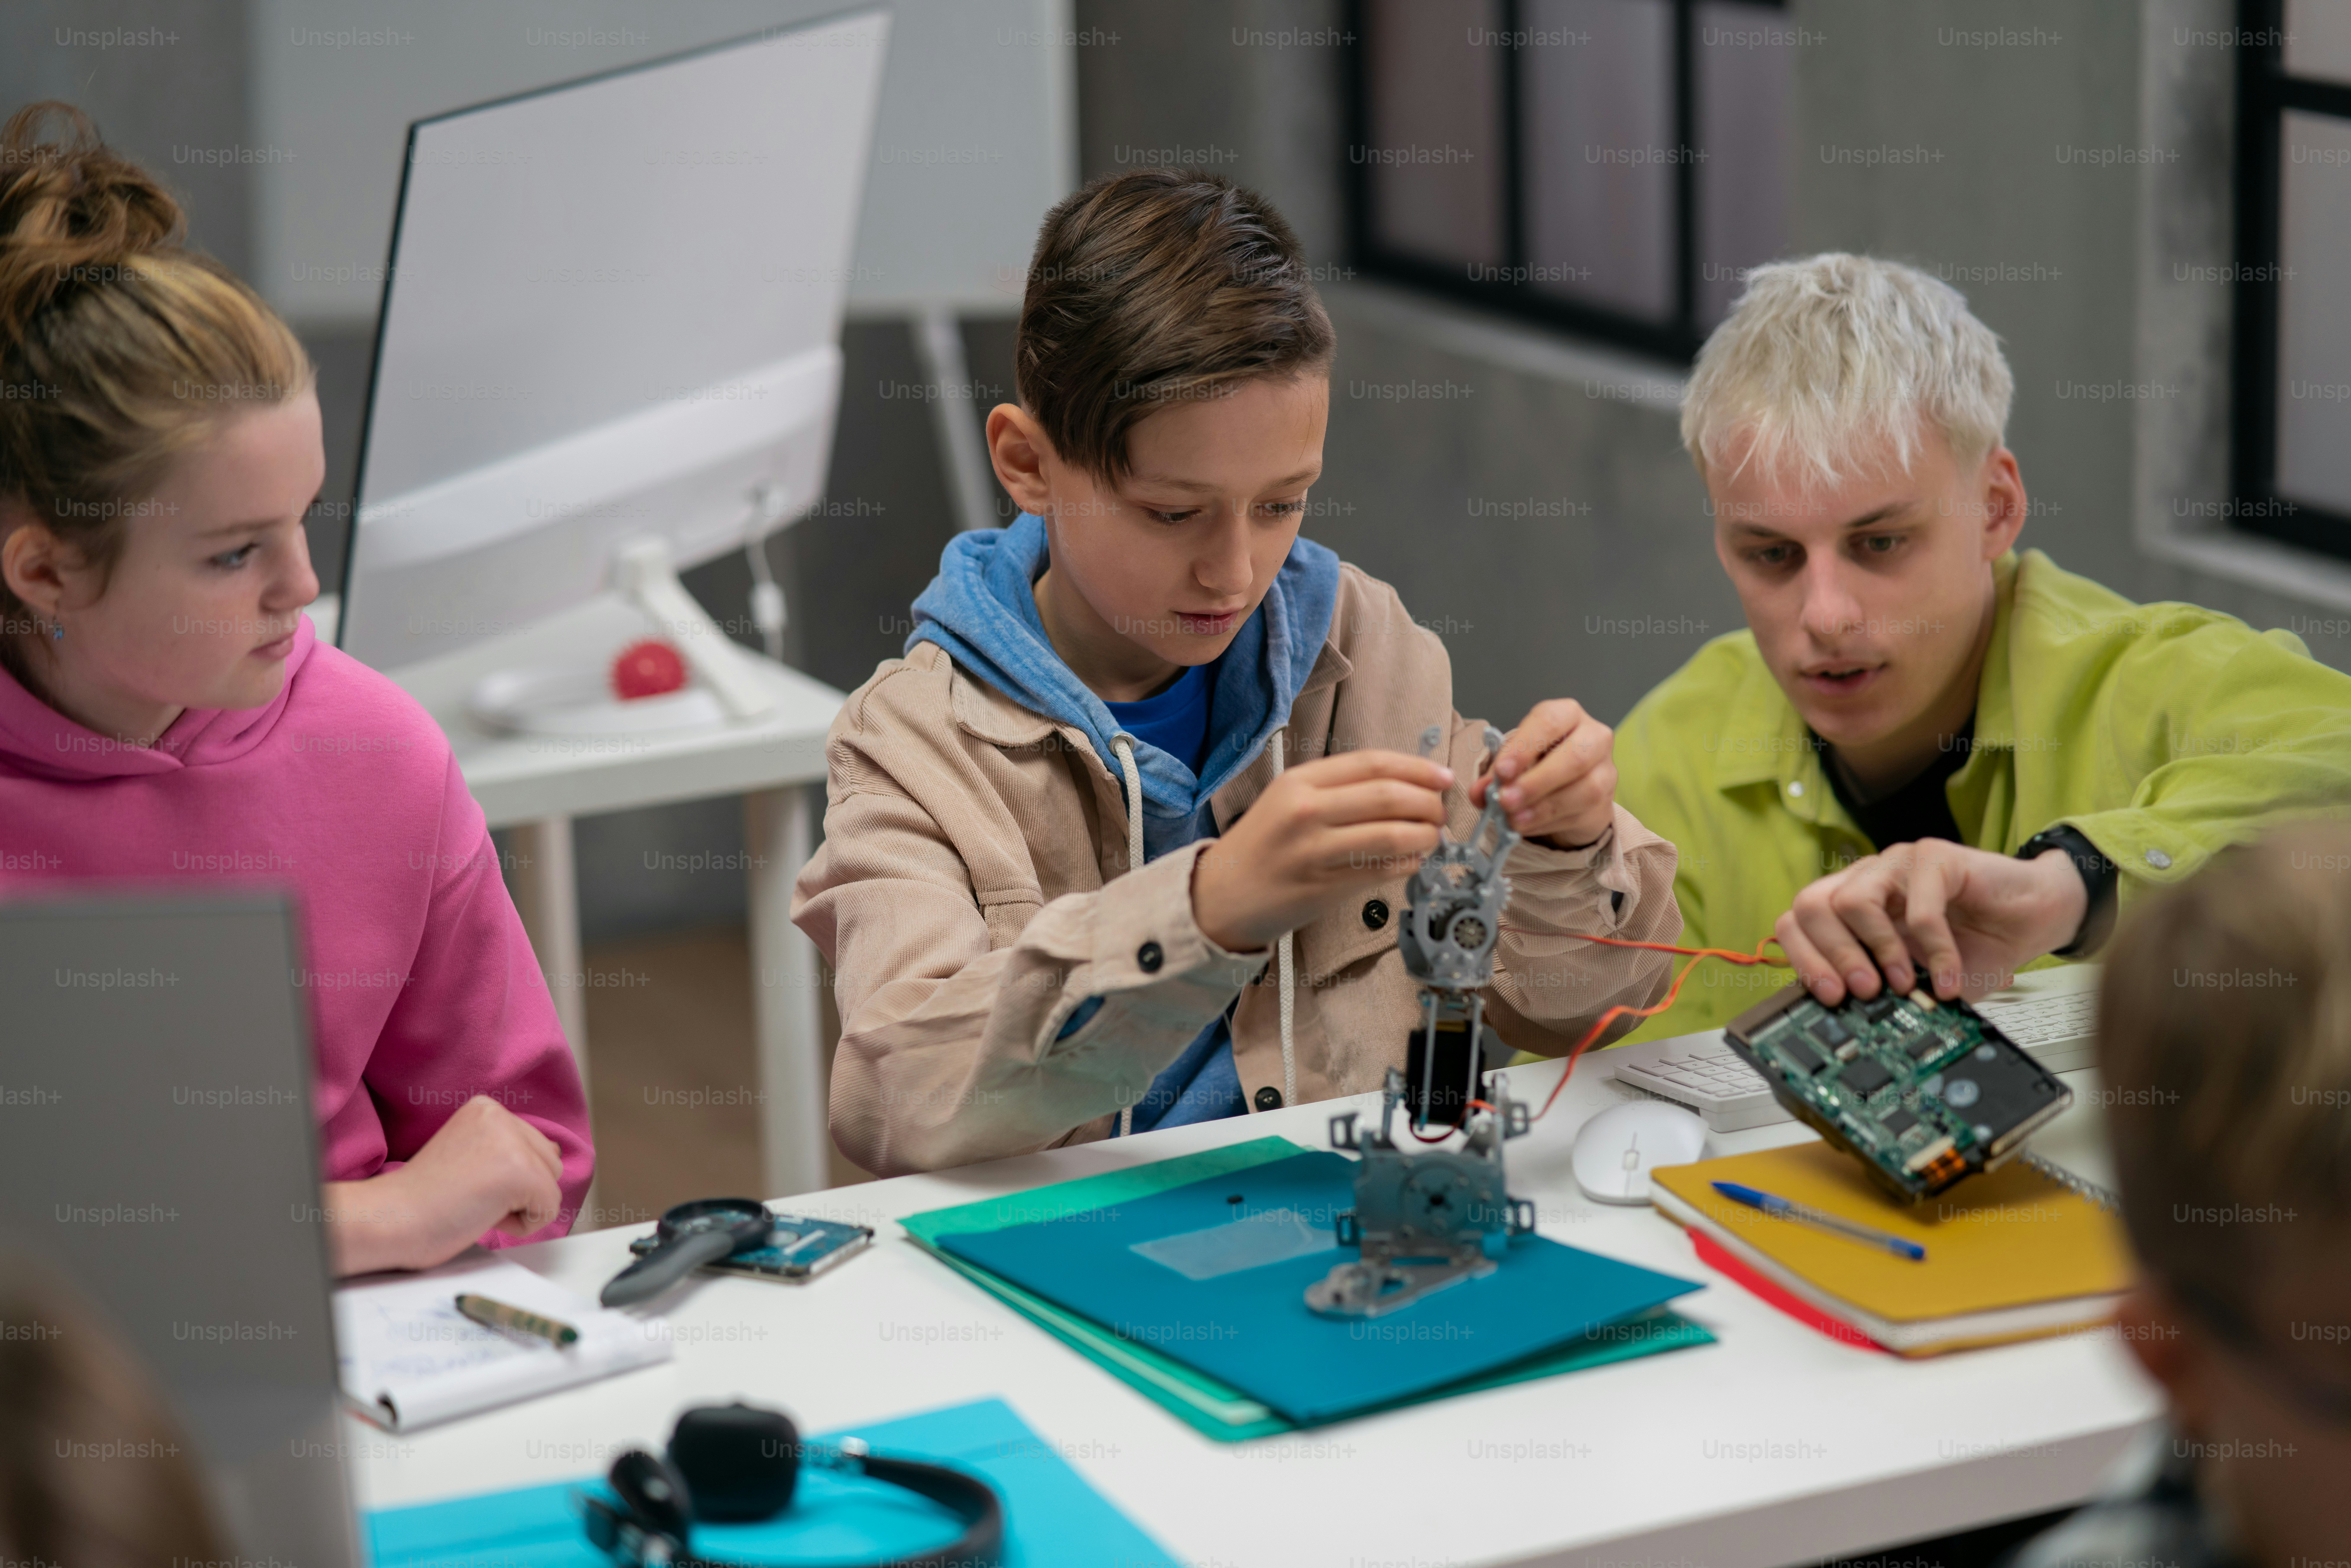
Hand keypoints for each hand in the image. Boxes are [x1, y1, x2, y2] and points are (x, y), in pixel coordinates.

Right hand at [323, 1095, 565, 1274]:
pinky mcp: (521, 1173)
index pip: (534, 1146)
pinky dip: (523, 1224)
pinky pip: (550, 1208)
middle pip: (548, 1162)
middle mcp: (501, 1116)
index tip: (467, 1183)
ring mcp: (511, 1142)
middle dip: (519, 1190)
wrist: (390, 1220)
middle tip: (470, 1196)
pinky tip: (484, 1216)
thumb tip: (555, 1152)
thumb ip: (510, 1148)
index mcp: (486, 1108)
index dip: (507, 1177)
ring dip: (520, 1206)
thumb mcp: (471, 1154)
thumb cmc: (424, 1198)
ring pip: (552, 1185)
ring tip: (476, 1203)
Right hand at [1191, 749, 1452, 951]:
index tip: (1443, 777)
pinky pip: (1381, 871)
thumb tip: (1406, 785)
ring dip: (1425, 835)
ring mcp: (1314, 850)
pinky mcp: (1323, 887)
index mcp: (1299, 781)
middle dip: (1428, 803)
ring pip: (1391, 834)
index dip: (1417, 768)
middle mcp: (1305, 811)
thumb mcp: (1289, 799)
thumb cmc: (1263, 844)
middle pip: (1387, 795)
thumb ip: (1339, 788)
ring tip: (1433, 837)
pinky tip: (1412, 861)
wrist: (1222, 894)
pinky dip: (1407, 864)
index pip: (1373, 763)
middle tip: (1441, 811)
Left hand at [1473, 699, 1615, 849]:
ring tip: (1513, 820)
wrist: (1566, 787)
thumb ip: (1496, 775)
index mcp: (1566, 714)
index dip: (1524, 747)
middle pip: (1575, 756)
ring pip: (1584, 789)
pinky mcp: (1605, 801)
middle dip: (1536, 781)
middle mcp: (1594, 736)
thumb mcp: (1513, 761)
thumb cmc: (1538, 762)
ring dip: (1543, 808)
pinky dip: (1548, 822)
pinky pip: (1580, 814)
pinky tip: (1526, 826)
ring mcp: (1605, 770)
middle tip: (1505, 800)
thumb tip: (1479, 793)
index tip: (1501, 771)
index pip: (1549, 722)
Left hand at [1774, 842, 2086, 1005]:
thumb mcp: (1918, 980)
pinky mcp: (1934, 857)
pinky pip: (1920, 907)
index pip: (1796, 922)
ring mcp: (1896, 864)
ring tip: (1903, 983)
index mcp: (1848, 906)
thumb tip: (1852, 1024)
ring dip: (1877, 950)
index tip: (1830, 996)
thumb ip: (1884, 992)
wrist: (2032, 917)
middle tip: (1863, 991)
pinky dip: (1933, 951)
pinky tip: (1948, 979)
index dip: (1805, 959)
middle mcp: (1865, 879)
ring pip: (1853, 900)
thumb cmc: (1972, 946)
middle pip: (1812, 906)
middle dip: (1832, 956)